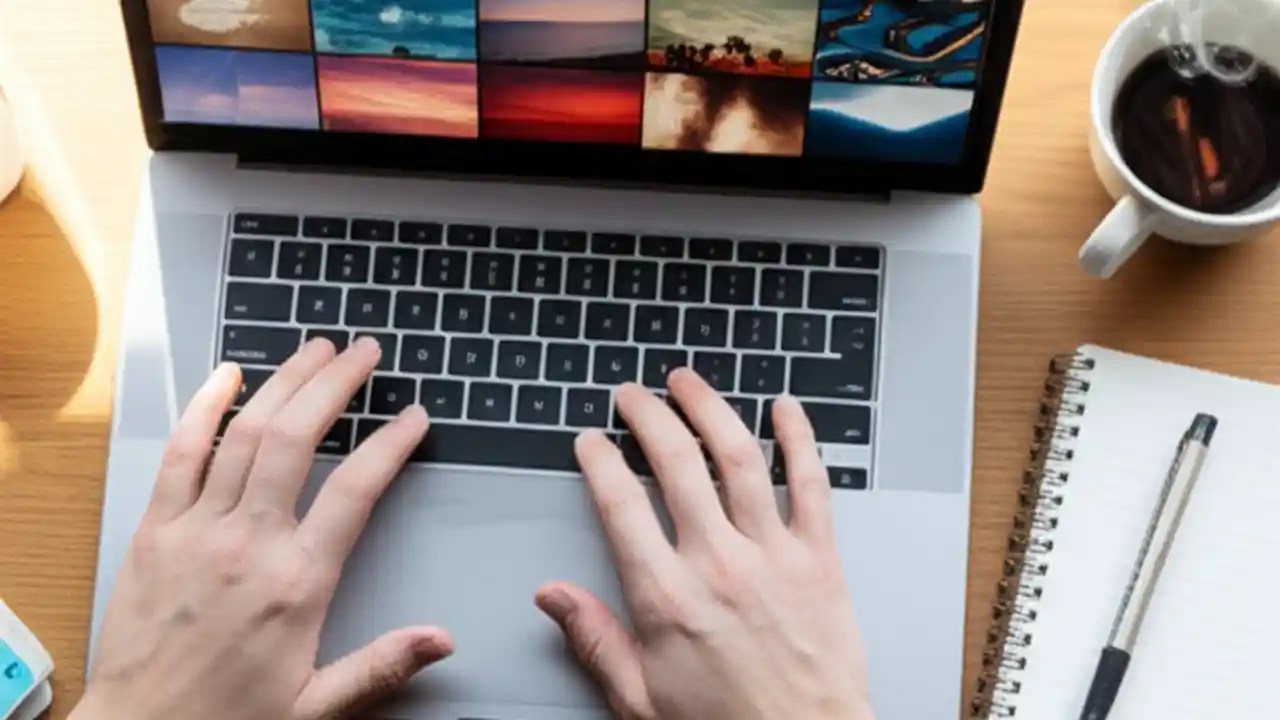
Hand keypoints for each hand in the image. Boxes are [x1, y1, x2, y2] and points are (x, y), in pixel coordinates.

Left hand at [73, 338, 449, 719]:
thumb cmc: (226, 718)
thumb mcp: (317, 705)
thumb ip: (381, 665)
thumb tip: (440, 640)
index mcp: (297, 583)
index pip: (355, 490)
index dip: (390, 444)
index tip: (412, 418)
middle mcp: (248, 545)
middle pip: (297, 439)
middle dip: (337, 385)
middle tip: (365, 353)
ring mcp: (197, 530)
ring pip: (245, 434)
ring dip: (285, 383)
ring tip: (316, 349)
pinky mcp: (155, 530)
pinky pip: (181, 453)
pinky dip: (205, 408)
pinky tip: (228, 376)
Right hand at [535, 370, 873, 719]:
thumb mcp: (640, 698)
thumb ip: (595, 639)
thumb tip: (552, 596)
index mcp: (667, 597)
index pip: (620, 504)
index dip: (599, 461)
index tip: (590, 442)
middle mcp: (718, 564)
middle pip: (675, 463)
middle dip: (648, 417)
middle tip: (633, 396)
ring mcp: (773, 555)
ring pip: (737, 458)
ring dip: (709, 409)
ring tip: (688, 383)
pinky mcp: (821, 559)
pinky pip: (811, 483)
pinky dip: (799, 439)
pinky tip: (785, 409)